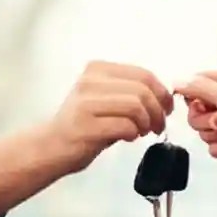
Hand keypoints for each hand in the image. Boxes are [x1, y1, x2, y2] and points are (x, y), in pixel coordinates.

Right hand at [48, 60, 174, 172]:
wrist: (51, 146)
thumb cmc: (83, 125)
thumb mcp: (105, 100)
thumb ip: (130, 93)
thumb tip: (163, 97)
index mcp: (97, 70)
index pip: (143, 74)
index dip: (162, 93)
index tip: (166, 109)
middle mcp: (90, 81)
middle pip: (142, 90)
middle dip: (158, 110)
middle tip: (158, 125)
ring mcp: (86, 103)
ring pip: (136, 106)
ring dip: (147, 122)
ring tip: (142, 132)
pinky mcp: (86, 126)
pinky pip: (125, 126)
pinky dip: (133, 133)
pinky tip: (128, 137)